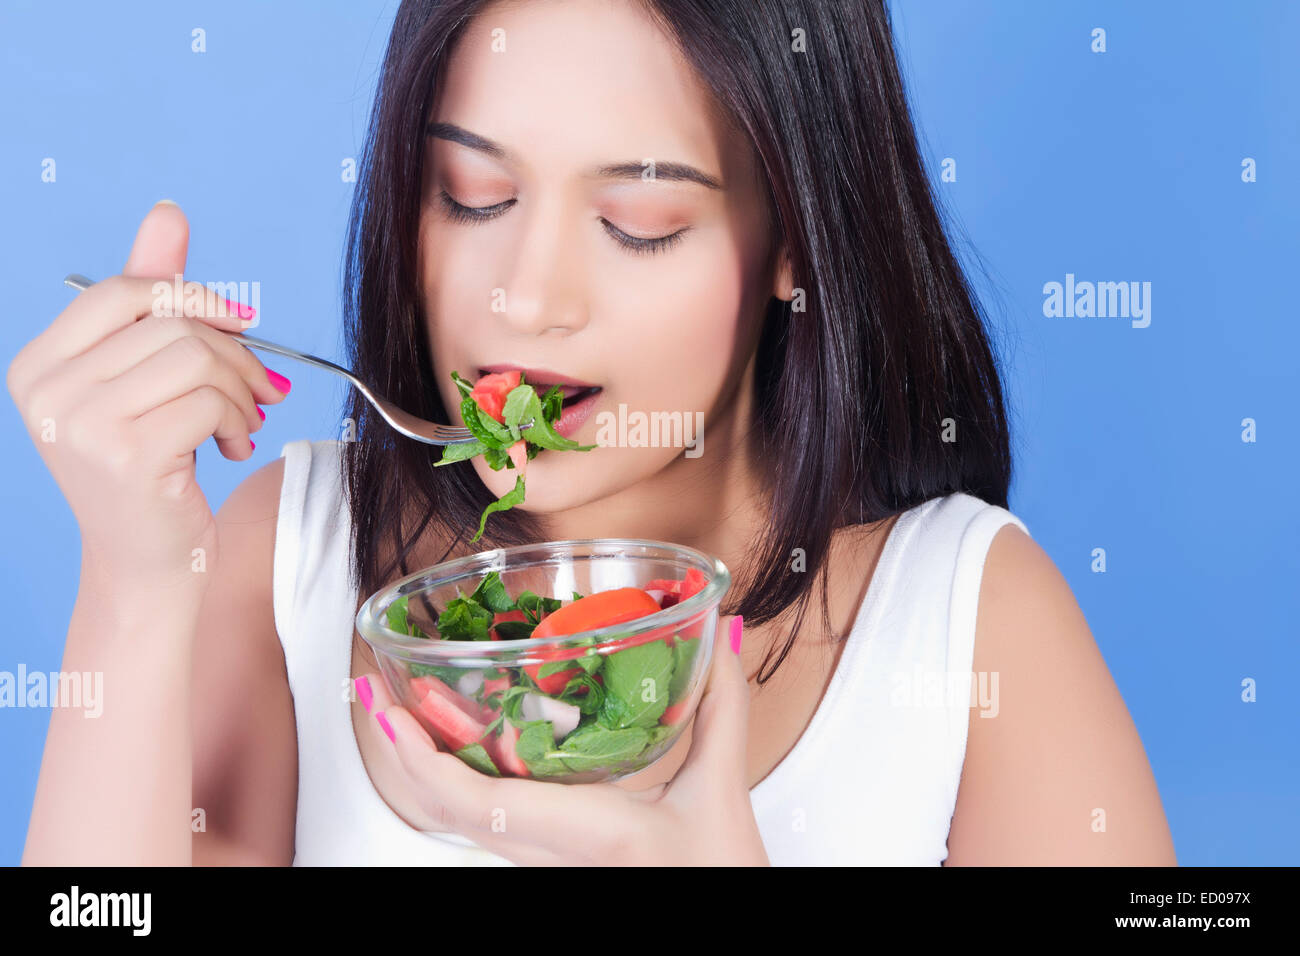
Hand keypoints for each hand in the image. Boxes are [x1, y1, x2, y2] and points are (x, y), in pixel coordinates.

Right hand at [6, 201, 290, 593]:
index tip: (239, 322)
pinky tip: (232, 448)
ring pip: (194, 357)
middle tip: (257, 389)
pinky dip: (239, 420)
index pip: (122, 290)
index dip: (191, 296)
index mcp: (38, 363)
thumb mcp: (145, 379)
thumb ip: (153, 299)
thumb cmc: (151, 472)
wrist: (146, 565)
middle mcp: (46, 388)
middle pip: (168, 321)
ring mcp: (80, 421)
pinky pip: (209, 400)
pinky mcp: (125, 453)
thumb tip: (168, 213)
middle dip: (231, 351)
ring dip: (240, 389)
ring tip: (242, 421)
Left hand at [359, 615, 768, 865]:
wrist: (715, 927)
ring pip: (460, 816)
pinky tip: (462, 746)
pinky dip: (456, 780)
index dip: (418, 758)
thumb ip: (721, 709)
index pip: (472, 801)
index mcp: (580, 834)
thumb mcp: (721, 791)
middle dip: (404, 750)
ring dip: (423, 765)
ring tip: (405, 710)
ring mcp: (543, 859)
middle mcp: (546, 852)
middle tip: (380, 692)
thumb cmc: (716, 876)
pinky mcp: (550, 858)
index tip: (389, 712)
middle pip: (445, 807)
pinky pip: (486, 820)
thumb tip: (718, 632)